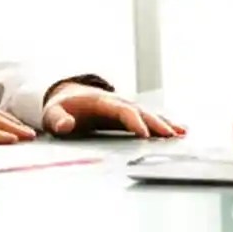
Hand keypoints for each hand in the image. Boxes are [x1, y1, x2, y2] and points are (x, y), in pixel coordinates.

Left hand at [42, 83, 185, 137]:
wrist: (67, 95)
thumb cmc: (61, 107)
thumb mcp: (52, 114)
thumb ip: (58, 120)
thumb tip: (66, 125)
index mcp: (101, 102)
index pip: (121, 110)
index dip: (134, 121)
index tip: (145, 134)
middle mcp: (117, 102)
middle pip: (140, 112)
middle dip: (156, 123)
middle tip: (170, 136)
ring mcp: (124, 107)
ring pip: (148, 114)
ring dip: (164, 123)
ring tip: (180, 133)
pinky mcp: (129, 114)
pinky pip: (149, 118)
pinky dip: (164, 123)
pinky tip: (179, 131)